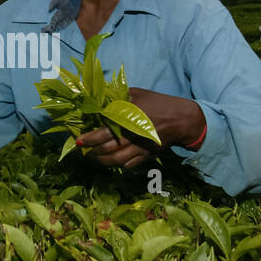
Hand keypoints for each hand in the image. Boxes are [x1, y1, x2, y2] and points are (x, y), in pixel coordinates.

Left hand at [75, 87, 205, 169]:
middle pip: (108, 148)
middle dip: (92, 151)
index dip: (90, 138)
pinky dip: (118, 166)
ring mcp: (141, 147)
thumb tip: (98, 101)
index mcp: (130, 117)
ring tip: (93, 158)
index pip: (105, 130)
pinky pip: (129, 166)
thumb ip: (117, 98)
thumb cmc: (157, 103)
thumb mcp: (136, 94)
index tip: (79, 141)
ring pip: (117, 160)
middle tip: (83, 151)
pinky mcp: (147, 155)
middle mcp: (134, 134)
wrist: (181, 119)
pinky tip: (111, 162)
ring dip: (102, 161)